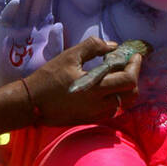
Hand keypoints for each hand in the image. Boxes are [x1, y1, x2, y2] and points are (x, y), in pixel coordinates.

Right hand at [0, 0, 65, 85]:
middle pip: (34, 7)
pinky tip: (17, 2)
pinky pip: (7, 20)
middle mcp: (30, 27)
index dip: (47, 0)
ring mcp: (16, 29)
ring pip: (21, 10)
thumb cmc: (37, 70)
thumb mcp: (51, 58)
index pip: (45, 12)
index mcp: (43, 31)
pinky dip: (11, 11)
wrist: (17, 83)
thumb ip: (56, 43)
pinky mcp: (4, 34)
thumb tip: (58, 24)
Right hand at [23, 36, 141, 125]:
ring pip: (123, 104)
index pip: (128, 80)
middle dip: (134, 77)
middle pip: (131, 94)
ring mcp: (95, 114)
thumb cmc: (48, 77)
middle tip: (128, 64)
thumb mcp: (69, 56)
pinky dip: (115, 98)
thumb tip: (113, 45)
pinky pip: (112, 110)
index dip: (136, 66)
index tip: (135, 56)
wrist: (30, 103)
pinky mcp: (90, 119)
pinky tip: (106, 87)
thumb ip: (93, 47)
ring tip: (117, 74)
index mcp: (95, 88)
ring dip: (126, 89)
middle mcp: (99, 104)